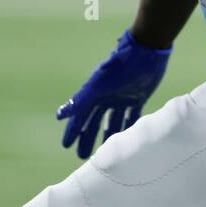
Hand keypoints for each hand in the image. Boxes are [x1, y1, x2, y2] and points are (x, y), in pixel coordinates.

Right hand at [58, 30, 169, 158]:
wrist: (146, 50)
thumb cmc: (120, 65)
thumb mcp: (99, 85)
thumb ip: (81, 100)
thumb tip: (59, 115)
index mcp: (95, 94)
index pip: (81, 117)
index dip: (73, 131)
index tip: (66, 145)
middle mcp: (106, 97)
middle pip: (94, 122)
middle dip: (88, 137)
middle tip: (82, 156)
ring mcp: (122, 97)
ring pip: (112, 121)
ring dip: (108, 135)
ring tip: (105, 152)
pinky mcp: (138, 97)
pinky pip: (131, 117)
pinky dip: (128, 127)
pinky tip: (128, 140)